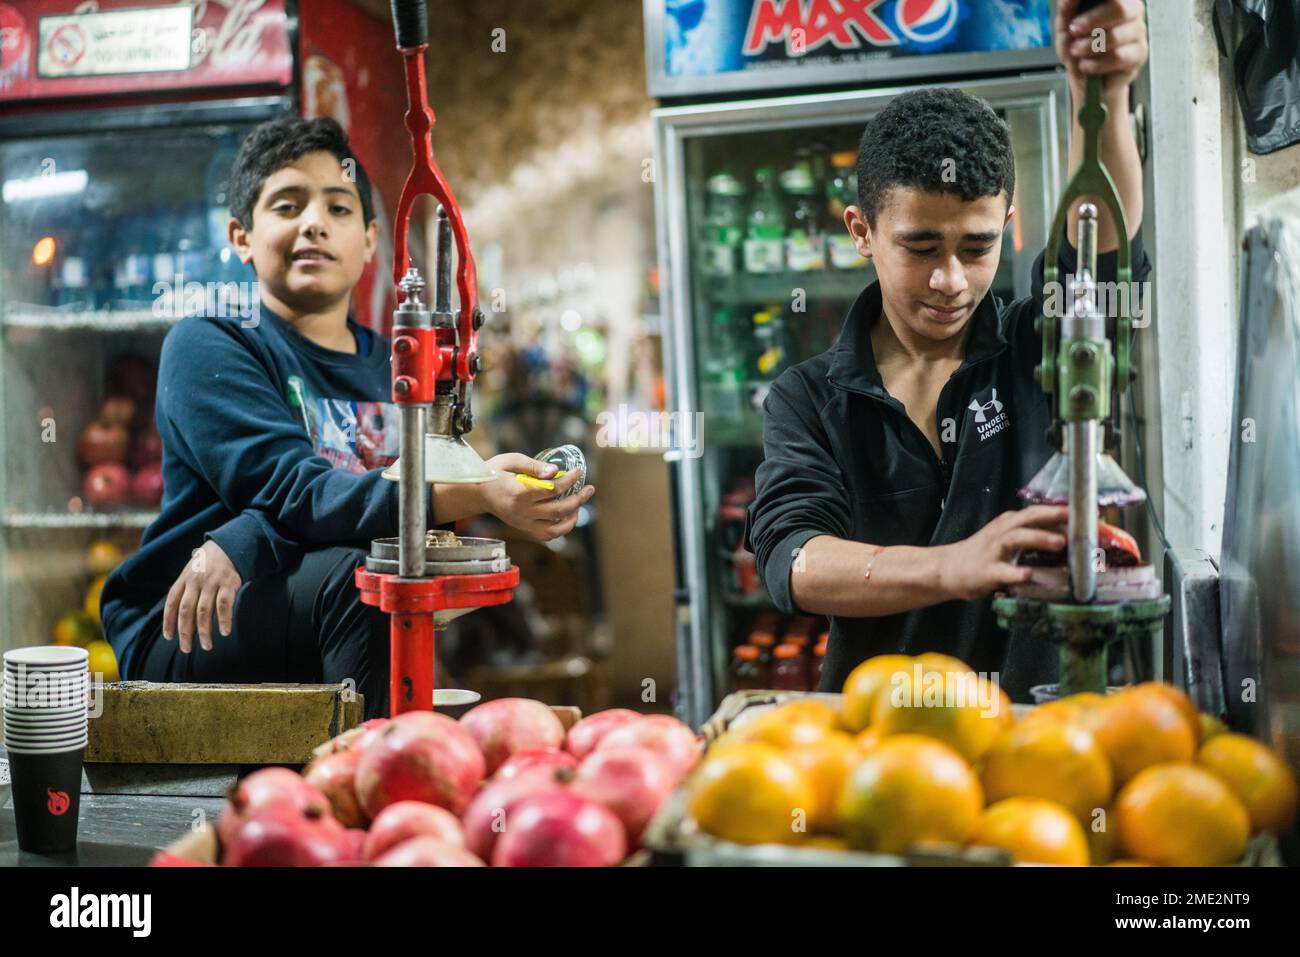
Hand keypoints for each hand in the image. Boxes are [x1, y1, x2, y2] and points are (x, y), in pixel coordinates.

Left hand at [163, 539, 240, 652]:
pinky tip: (224, 632)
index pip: (172, 603)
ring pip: (204, 611)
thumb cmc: (207, 563)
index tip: (170, 637)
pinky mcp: (228, 583)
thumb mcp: (190, 571)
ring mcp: (212, 583)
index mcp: (183, 580)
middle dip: (185, 632)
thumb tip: (176, 614)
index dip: (169, 621)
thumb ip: (184, 590)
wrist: (229, 545)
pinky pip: (224, 605)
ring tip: (206, 646)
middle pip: (186, 611)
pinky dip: (224, 619)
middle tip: (186, 648)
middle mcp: (195, 582)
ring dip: (204, 631)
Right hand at [478, 452, 595, 541]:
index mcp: (519, 493)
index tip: (579, 471)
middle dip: (579, 499)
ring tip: (581, 504)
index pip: (552, 490)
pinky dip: (561, 529)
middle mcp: (522, 512)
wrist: (478, 492)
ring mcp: (523, 523)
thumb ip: (534, 465)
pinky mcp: (524, 529)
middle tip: (590, 488)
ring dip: (573, 517)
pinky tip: (569, 517)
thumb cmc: (494, 472)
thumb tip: (556, 471)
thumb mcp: (511, 460)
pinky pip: (547, 535)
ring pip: (556, 528)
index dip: (570, 480)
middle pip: (559, 509)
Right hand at [937, 506, 1068, 600]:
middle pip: (1029, 518)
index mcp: (1010, 523)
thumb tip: (1071, 537)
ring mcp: (993, 551)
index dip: (1064, 512)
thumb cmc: (984, 554)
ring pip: (1016, 538)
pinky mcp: (986, 571)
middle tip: (1077, 519)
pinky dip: (1016, 572)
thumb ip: (1035, 535)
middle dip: (1053, 515)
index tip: (1089, 514)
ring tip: (1059, 542)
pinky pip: (1002, 571)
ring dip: (1039, 538)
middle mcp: (1002, 532)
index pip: (1039, 512)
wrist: (948, 569)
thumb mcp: (1008, 538)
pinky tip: (1028, 575)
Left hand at [1055, 0, 1148, 97]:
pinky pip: (1118, 56)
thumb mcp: (1065, 27)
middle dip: (1092, 20)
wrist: (1085, 80)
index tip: (1075, 9)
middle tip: (1073, 30)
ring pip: (1116, 35)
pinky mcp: (1139, 54)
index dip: (1094, 1)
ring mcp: (1138, 32)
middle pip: (1120, 8)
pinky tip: (1086, 66)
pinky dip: (1097, 63)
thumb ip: (1066, 9)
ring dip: (1090, 46)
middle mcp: (1132, 11)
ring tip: (1076, 52)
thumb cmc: (1078, 48)